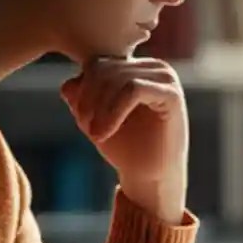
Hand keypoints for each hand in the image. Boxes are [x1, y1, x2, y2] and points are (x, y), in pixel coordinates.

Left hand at [61, 57, 189, 224]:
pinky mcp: (172, 95)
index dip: (83, 88)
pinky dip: (113, 112)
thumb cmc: (127, 149)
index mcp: (138, 69)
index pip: (99, 62)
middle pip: (105, 66)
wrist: (152, 179)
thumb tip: (69, 84)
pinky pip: (133, 89)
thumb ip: (81, 98)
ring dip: (99, 107)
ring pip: (117, 77)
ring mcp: (166, 80)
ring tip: (93, 134)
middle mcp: (155, 68)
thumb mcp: (95, 119)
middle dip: (89, 97)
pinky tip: (104, 135)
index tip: (80, 118)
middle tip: (84, 126)